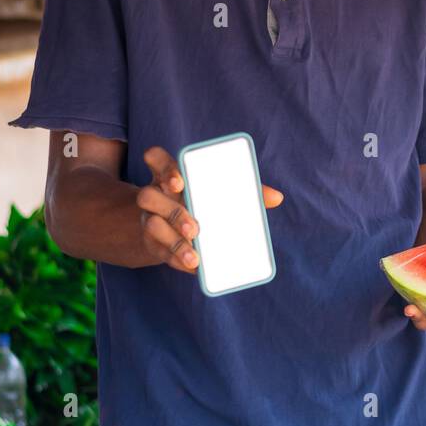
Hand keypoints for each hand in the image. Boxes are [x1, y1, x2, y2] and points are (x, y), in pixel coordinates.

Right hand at [137, 146, 283, 273]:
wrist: (176, 227)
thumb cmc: (202, 200)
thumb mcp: (218, 191)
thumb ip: (246, 190)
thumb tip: (277, 197)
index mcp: (170, 174)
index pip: (156, 159)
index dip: (163, 167)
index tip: (179, 181)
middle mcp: (155, 194)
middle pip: (148, 195)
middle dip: (172, 212)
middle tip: (195, 227)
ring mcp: (150, 218)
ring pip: (152, 226)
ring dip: (174, 242)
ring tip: (195, 255)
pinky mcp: (152, 242)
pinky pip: (160, 251)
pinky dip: (179, 259)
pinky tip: (195, 267)